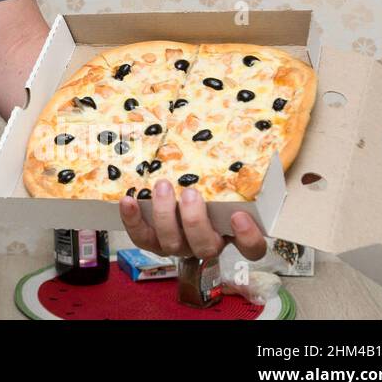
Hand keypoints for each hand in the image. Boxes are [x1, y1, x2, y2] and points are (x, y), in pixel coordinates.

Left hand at [119, 178, 267, 261]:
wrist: (172, 196)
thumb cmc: (204, 185)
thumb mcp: (221, 179)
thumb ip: (231, 168)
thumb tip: (243, 133)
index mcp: (230, 233)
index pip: (252, 248)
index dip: (248, 237)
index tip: (239, 216)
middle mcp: (205, 244)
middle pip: (205, 246)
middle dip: (195, 221)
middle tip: (191, 193)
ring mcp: (177, 245)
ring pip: (172, 243)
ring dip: (165, 215)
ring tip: (163, 186)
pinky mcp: (151, 241)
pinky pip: (141, 237)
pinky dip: (133, 220)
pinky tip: (129, 200)